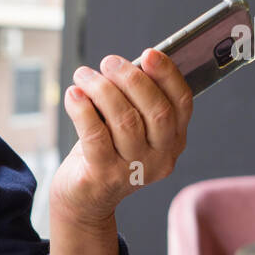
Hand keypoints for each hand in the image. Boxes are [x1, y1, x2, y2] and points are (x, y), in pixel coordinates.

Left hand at [50, 48, 191, 228]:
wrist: (84, 201)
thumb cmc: (106, 154)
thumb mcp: (129, 128)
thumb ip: (134, 101)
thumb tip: (125, 65)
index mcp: (174, 141)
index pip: (181, 103)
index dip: (167, 75)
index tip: (149, 54)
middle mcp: (160, 158)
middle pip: (155, 110)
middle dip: (131, 79)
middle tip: (109, 62)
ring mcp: (133, 170)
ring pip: (124, 120)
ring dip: (101, 89)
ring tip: (83, 75)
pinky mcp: (103, 176)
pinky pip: (95, 135)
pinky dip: (82, 109)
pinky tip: (73, 94)